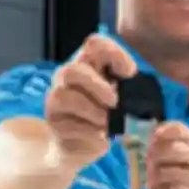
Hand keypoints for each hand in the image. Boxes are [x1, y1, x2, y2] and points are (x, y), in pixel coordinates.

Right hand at [45, 34, 136, 171]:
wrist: (82, 144)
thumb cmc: (106, 113)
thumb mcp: (122, 97)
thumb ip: (127, 88)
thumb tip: (133, 91)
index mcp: (88, 63)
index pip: (94, 44)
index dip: (113, 54)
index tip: (130, 73)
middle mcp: (67, 77)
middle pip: (72, 70)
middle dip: (96, 86)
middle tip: (115, 102)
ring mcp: (56, 99)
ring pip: (65, 97)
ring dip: (92, 111)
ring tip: (109, 123)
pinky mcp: (54, 123)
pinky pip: (67, 124)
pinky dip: (88, 131)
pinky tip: (101, 136)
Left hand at [146, 121, 188, 188]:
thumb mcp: (185, 162)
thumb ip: (169, 149)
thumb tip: (148, 137)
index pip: (182, 130)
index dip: (165, 130)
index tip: (154, 136)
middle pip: (176, 150)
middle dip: (156, 155)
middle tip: (148, 163)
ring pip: (170, 172)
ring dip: (154, 177)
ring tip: (150, 182)